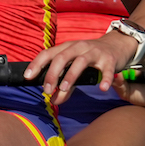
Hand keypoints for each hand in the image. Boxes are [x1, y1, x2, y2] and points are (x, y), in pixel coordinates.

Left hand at [23, 31, 137, 104]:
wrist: (117, 44)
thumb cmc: (91, 57)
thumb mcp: (76, 68)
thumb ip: (66, 85)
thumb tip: (54, 100)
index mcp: (67, 47)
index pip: (48, 53)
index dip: (36, 64)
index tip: (27, 77)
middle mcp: (79, 47)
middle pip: (62, 57)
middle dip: (53, 74)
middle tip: (47, 90)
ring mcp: (95, 52)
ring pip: (80, 61)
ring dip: (71, 75)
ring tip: (65, 88)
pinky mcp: (110, 59)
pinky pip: (107, 70)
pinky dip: (105, 79)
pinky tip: (102, 89)